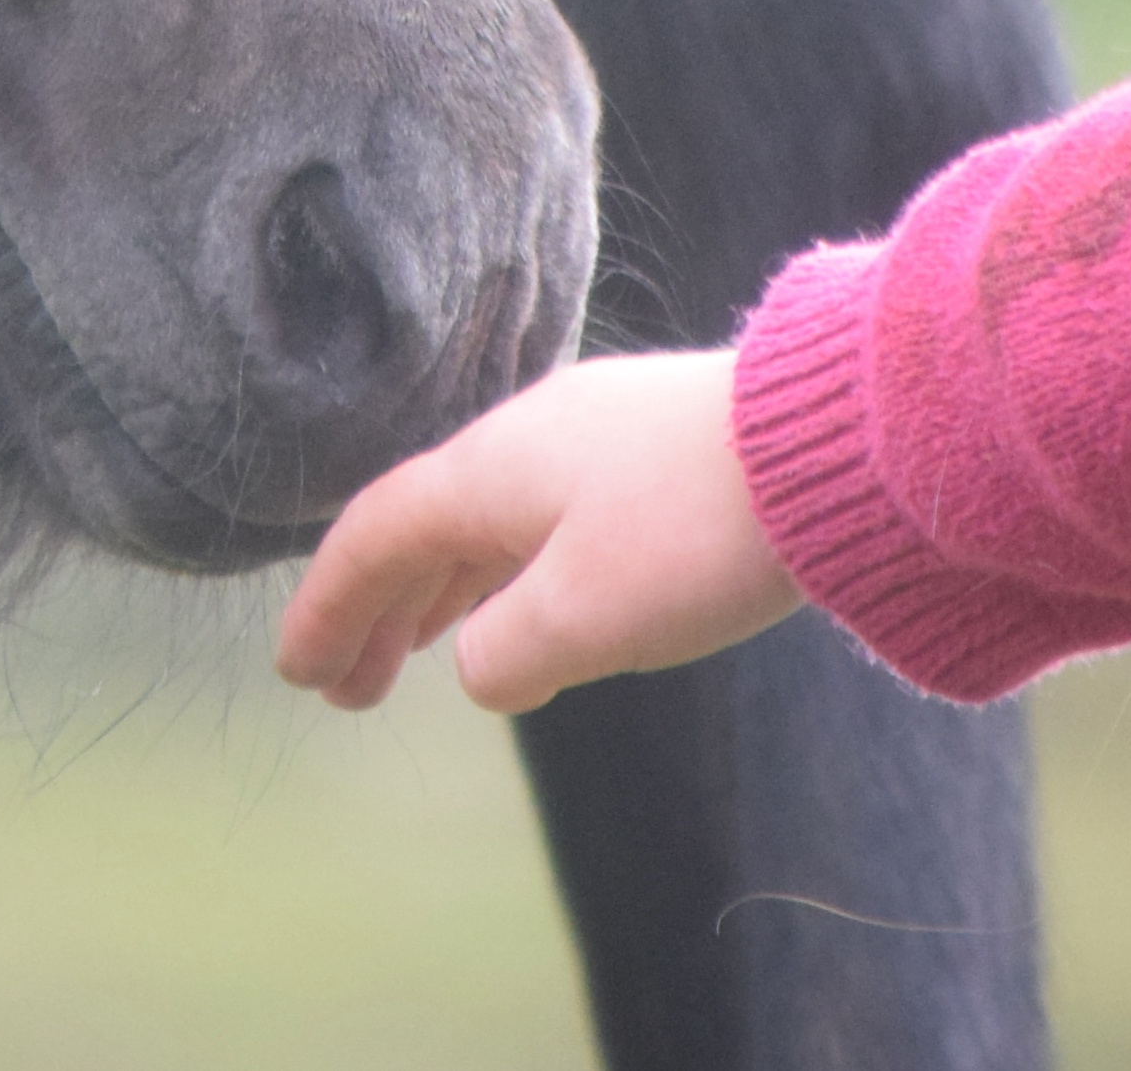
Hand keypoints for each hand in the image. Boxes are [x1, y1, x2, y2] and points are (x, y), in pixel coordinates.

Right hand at [270, 347, 803, 714]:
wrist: (833, 444)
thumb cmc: (695, 531)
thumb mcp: (582, 617)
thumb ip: (505, 653)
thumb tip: (477, 666)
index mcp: (488, 472)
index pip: (376, 535)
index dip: (328, 606)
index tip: (297, 671)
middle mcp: (525, 442)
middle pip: (424, 529)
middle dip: (377, 611)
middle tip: (346, 690)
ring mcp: (590, 441)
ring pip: (487, 525)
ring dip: (443, 596)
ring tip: (420, 656)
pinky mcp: (650, 455)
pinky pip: (540, 520)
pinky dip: (505, 575)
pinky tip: (530, 615)